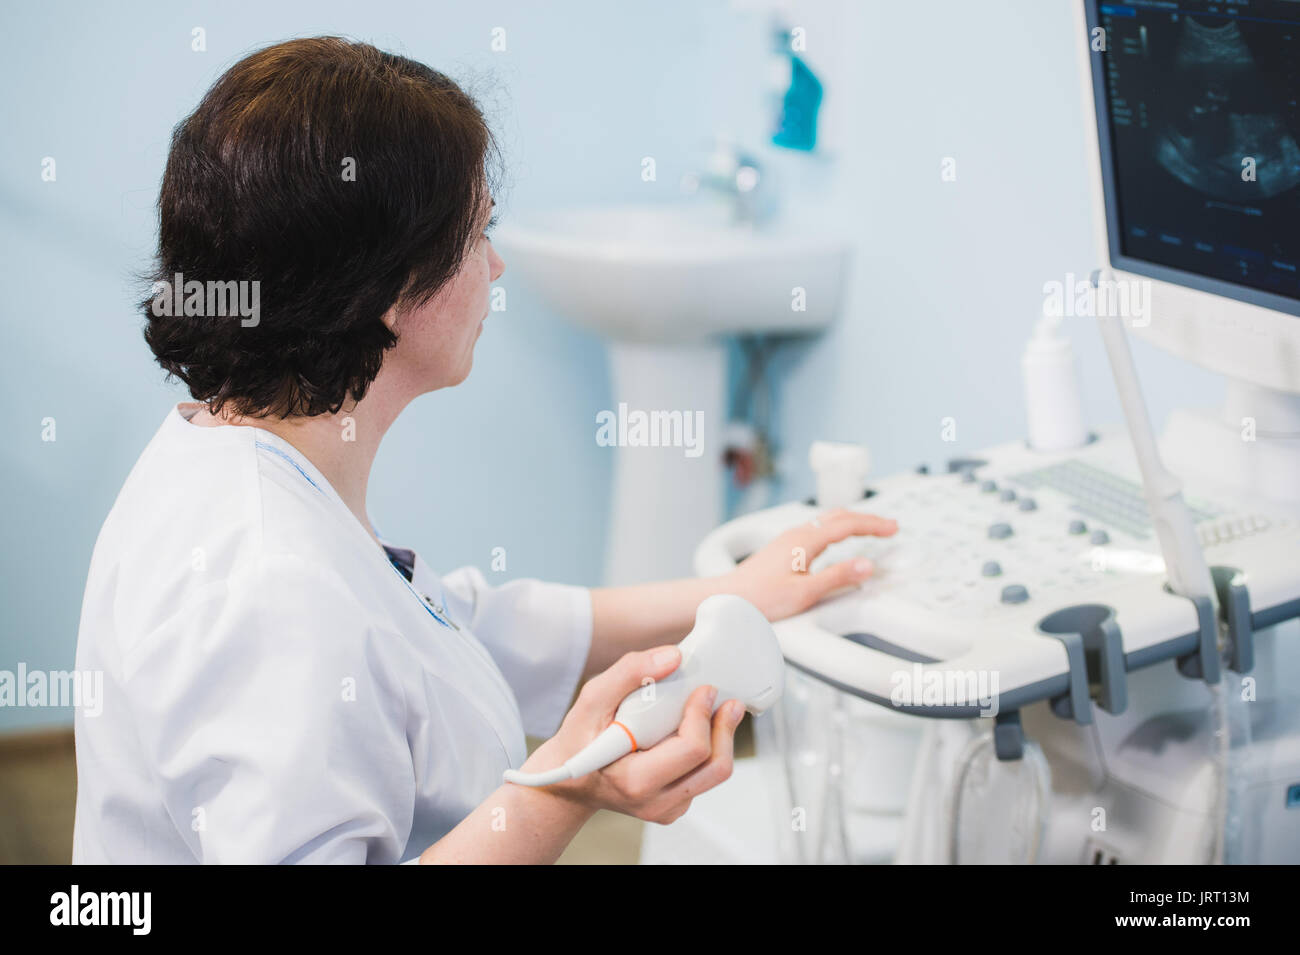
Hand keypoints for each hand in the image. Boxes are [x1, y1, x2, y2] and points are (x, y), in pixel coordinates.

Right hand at [520, 646, 743, 823]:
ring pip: (715, 774)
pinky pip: (703, 778)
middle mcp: (656, 803)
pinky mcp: (674, 806)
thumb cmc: (578, 740)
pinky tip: (696, 729)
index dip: (703, 715)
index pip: (691, 751)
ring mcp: (667, 808)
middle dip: (725, 728)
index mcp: (635, 781)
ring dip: (722, 738)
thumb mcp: (592, 700)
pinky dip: (708, 750)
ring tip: (720, 710)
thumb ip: (629, 673)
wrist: (566, 782)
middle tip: (727, 700)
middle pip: (715, 767)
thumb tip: (674, 656)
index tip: (704, 688)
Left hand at [723, 508, 897, 619]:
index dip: (874, 525)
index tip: (893, 528)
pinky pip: (817, 529)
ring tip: (870, 529)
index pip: (848, 524)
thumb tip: (866, 565)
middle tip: (888, 526)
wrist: (729, 597)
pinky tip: (839, 539)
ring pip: (827, 521)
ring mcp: (789, 539)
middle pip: (839, 517)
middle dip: (867, 519)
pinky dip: (837, 529)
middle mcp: (797, 534)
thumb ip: (838, 577)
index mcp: (805, 541)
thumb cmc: (760, 597)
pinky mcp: (784, 547)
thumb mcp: (805, 592)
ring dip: (852, 522)